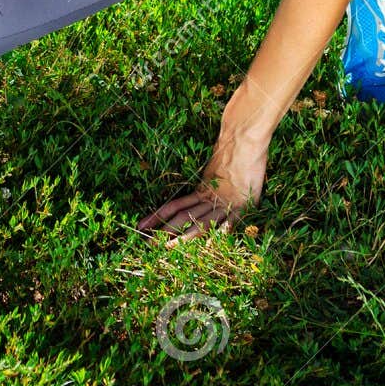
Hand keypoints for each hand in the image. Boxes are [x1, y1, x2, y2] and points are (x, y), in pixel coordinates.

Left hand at [136, 140, 266, 243]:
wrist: (244, 136)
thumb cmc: (231, 147)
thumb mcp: (215, 167)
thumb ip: (207, 182)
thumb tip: (196, 191)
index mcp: (202, 190)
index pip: (174, 206)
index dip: (156, 216)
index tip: (140, 226)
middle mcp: (210, 198)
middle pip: (183, 217)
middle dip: (165, 231)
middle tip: (147, 244)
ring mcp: (226, 202)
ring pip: (201, 223)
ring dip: (184, 238)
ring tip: (167, 249)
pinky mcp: (243, 204)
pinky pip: (230, 222)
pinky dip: (219, 234)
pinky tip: (208, 245)